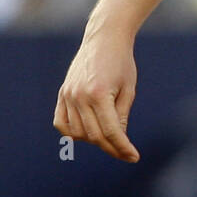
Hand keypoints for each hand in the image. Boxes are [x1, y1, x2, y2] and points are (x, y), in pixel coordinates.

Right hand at [54, 25, 139, 161]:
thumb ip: (122, 116)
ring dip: (94, 140)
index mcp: (99, 94)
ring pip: (78, 133)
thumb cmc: (122, 63)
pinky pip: (62, 123)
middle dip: (112, 147)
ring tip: (110, 138)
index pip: (111, 131)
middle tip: (126, 153)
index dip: (123, 147)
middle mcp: (79, 96)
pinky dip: (73, 132)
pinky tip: (87, 133)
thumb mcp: (128, 89)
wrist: (104, 39)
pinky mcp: (62, 93)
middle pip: (94, 135)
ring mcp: (68, 95)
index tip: (133, 157)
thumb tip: (119, 140)